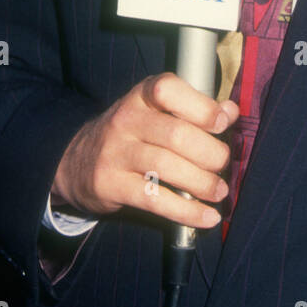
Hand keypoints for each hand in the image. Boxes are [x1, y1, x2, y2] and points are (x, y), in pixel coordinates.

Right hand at [51, 73, 239, 227]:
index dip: (200, 106)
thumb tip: (230, 111)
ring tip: (218, 191)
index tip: (221, 123)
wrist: (75, 162)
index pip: (168, 90)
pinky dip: (186, 211)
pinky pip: (154, 200)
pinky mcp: (111, 185)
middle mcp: (126, 120)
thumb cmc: (130, 134)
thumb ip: (193, 110)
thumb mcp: (154, 112)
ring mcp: (116, 152)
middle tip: (222, 165)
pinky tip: (206, 217)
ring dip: (202, 183)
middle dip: (209, 153)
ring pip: (166, 167)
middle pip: (175, 134)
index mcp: (141, 96)